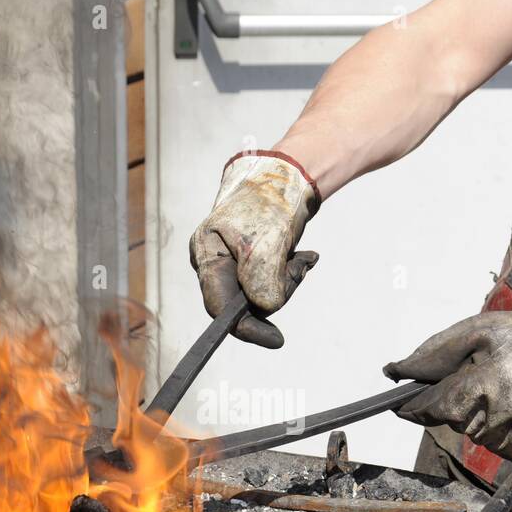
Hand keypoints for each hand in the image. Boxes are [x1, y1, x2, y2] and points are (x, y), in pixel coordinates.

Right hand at [189, 152, 319, 347]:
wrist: (290, 172)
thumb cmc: (272, 200)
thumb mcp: (267, 244)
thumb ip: (263, 282)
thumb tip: (266, 309)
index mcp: (206, 253)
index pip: (218, 306)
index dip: (246, 328)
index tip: (276, 340)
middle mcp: (215, 259)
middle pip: (243, 303)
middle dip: (276, 292)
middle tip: (297, 268)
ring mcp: (233, 260)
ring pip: (261, 294)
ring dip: (287, 279)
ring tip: (302, 257)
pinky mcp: (253, 259)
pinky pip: (272, 281)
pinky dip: (290, 272)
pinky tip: (304, 256)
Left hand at [384, 299, 511, 465]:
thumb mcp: (481, 331)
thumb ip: (434, 354)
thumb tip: (395, 372)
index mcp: (488, 383)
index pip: (436, 409)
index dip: (418, 408)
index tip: (406, 406)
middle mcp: (504, 415)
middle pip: (456, 423)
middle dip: (459, 404)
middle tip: (482, 380)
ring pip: (478, 437)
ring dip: (482, 418)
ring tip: (509, 390)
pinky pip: (501, 447)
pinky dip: (502, 431)